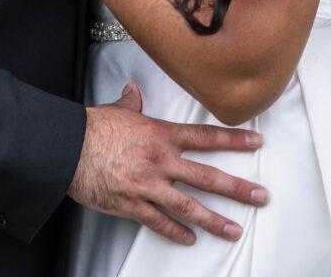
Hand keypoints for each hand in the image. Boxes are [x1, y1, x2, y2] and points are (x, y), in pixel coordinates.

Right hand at [70, 83, 266, 245]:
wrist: (70, 148)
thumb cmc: (93, 128)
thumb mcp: (119, 110)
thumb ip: (132, 103)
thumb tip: (133, 91)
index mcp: (161, 135)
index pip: (206, 137)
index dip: (233, 140)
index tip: (256, 143)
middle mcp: (161, 161)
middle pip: (207, 177)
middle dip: (237, 188)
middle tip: (260, 196)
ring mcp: (149, 186)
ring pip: (190, 206)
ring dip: (214, 220)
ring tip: (234, 229)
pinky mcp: (133, 205)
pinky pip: (160, 222)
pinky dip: (177, 233)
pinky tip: (190, 239)